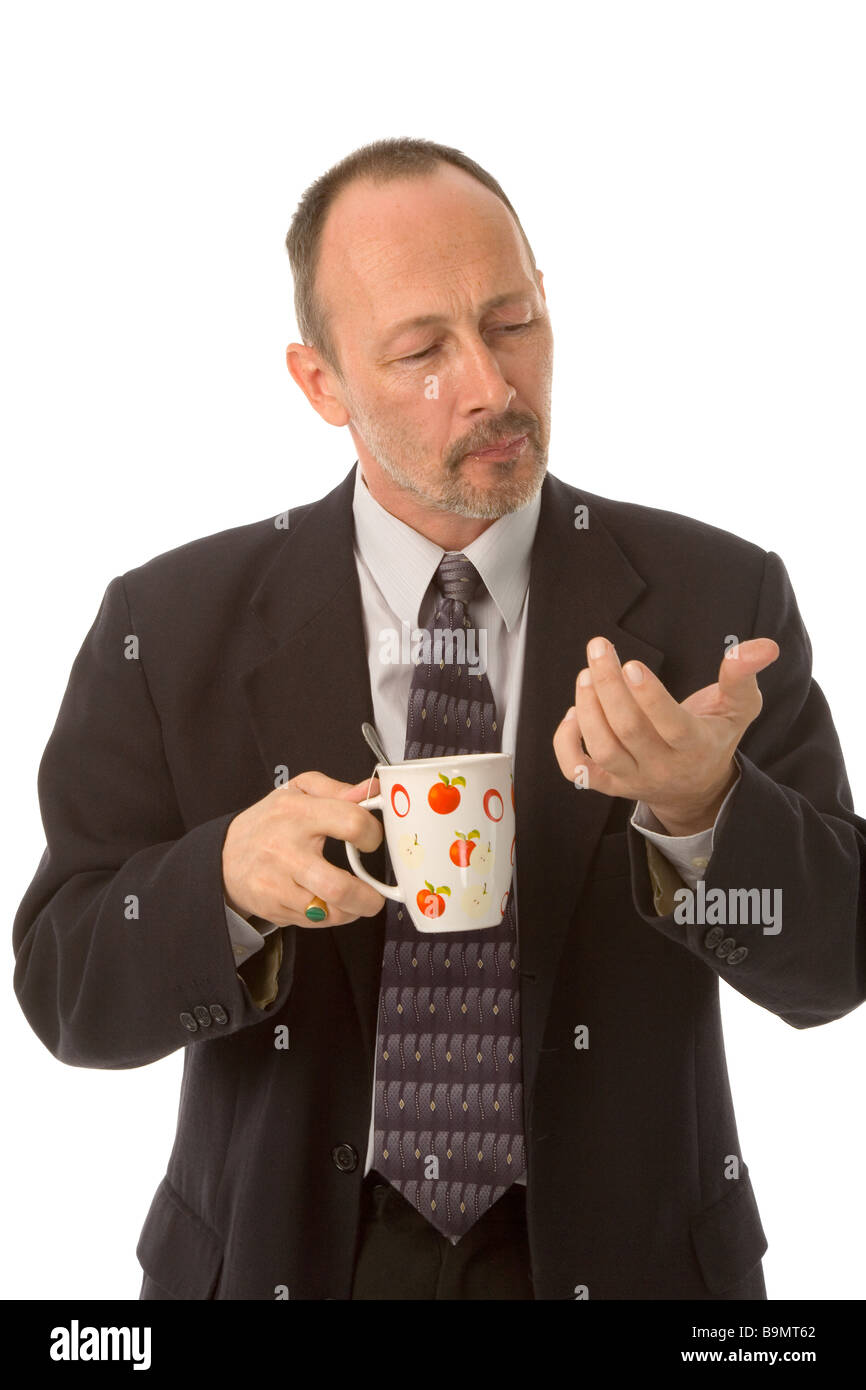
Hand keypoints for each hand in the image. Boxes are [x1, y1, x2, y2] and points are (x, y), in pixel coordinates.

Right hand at [222, 771, 385, 926]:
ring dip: (351, 911)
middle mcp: (285, 850)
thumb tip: (371, 790)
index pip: (350, 823)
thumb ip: (337, 789)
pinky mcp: (272, 907)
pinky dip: (329, 916)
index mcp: (297, 813)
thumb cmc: (269, 821)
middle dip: (367, 897)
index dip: (372, 834)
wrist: (224, 854)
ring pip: (326, 911)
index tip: (371, 841)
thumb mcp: (298, 792)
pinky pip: (312, 921)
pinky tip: (329, 903)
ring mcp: (276, 883)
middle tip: (375, 895)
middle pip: (337, 886)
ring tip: (355, 900)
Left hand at [553, 636, 780, 834]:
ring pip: (602, 750)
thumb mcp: (738, 707)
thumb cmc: (713, 737)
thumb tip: (763, 646)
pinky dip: (565, 742)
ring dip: (587, 710)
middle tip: (599, 649)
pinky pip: (577, 770)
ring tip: (586, 674)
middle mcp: (662, 767)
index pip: (672, 727)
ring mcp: (632, 779)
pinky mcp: (608, 785)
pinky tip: (572, 711)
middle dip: (609, 687)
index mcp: (696, 747)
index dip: (650, 697)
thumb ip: (743, 675)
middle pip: (629, 732)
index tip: (632, 664)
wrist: (695, 790)